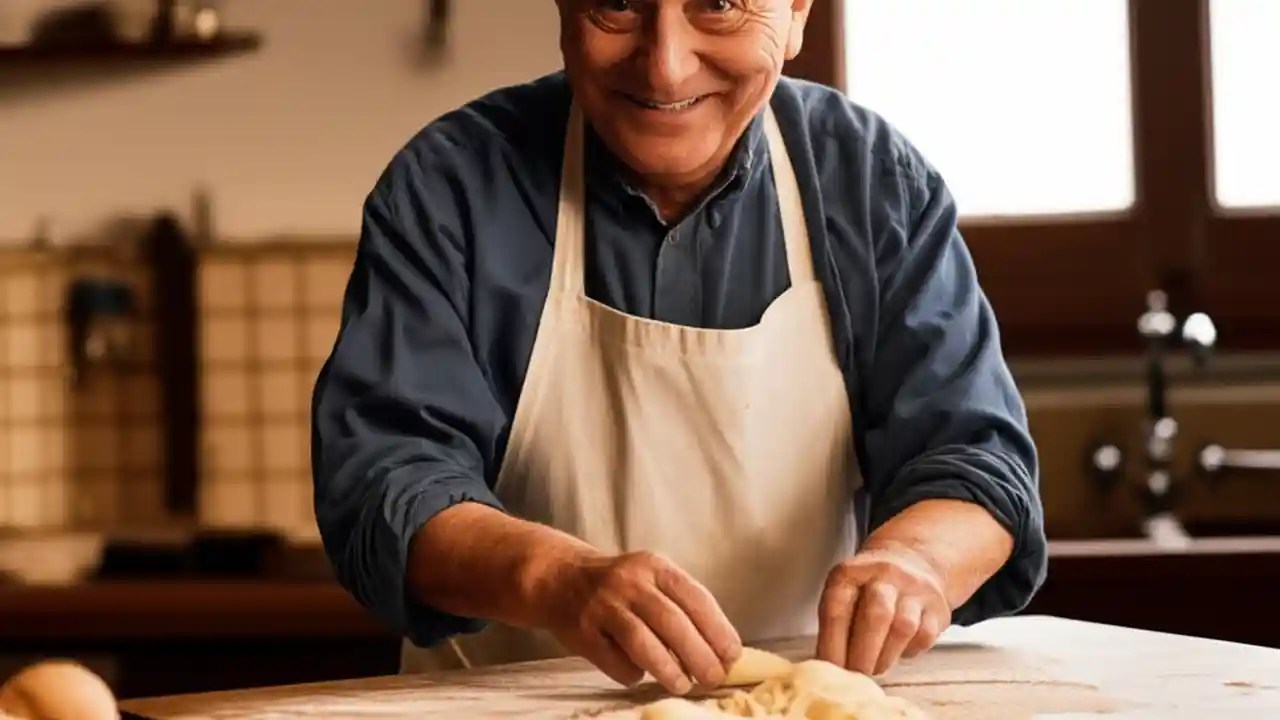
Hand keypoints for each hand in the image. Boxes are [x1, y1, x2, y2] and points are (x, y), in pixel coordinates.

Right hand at [532, 550, 741, 694]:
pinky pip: (614, 659)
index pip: (695, 598)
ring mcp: (603, 605)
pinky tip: (641, 676)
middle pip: (672, 622)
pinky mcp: (583, 630)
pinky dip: (632, 673)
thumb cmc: (618, 586)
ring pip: (643, 641)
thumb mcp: (650, 579)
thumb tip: (717, 649)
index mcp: (655, 566)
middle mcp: (630, 581)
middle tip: (713, 678)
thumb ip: (679, 605)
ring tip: (683, 684)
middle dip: (699, 655)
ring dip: (668, 668)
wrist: (560, 577)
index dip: (718, 629)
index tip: (732, 654)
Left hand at [816, 544, 950, 675]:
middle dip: (862, 654)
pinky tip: (896, 653)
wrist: (914, 562)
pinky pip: (924, 635)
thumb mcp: (846, 590)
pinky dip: (908, 652)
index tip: (830, 666)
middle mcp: (884, 574)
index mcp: (852, 571)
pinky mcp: (937, 607)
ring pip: (903, 627)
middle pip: (875, 616)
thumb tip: (828, 664)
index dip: (832, 642)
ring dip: (885, 657)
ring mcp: (914, 589)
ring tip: (874, 668)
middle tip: (855, 674)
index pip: (838, 607)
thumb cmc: (870, 587)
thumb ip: (835, 621)